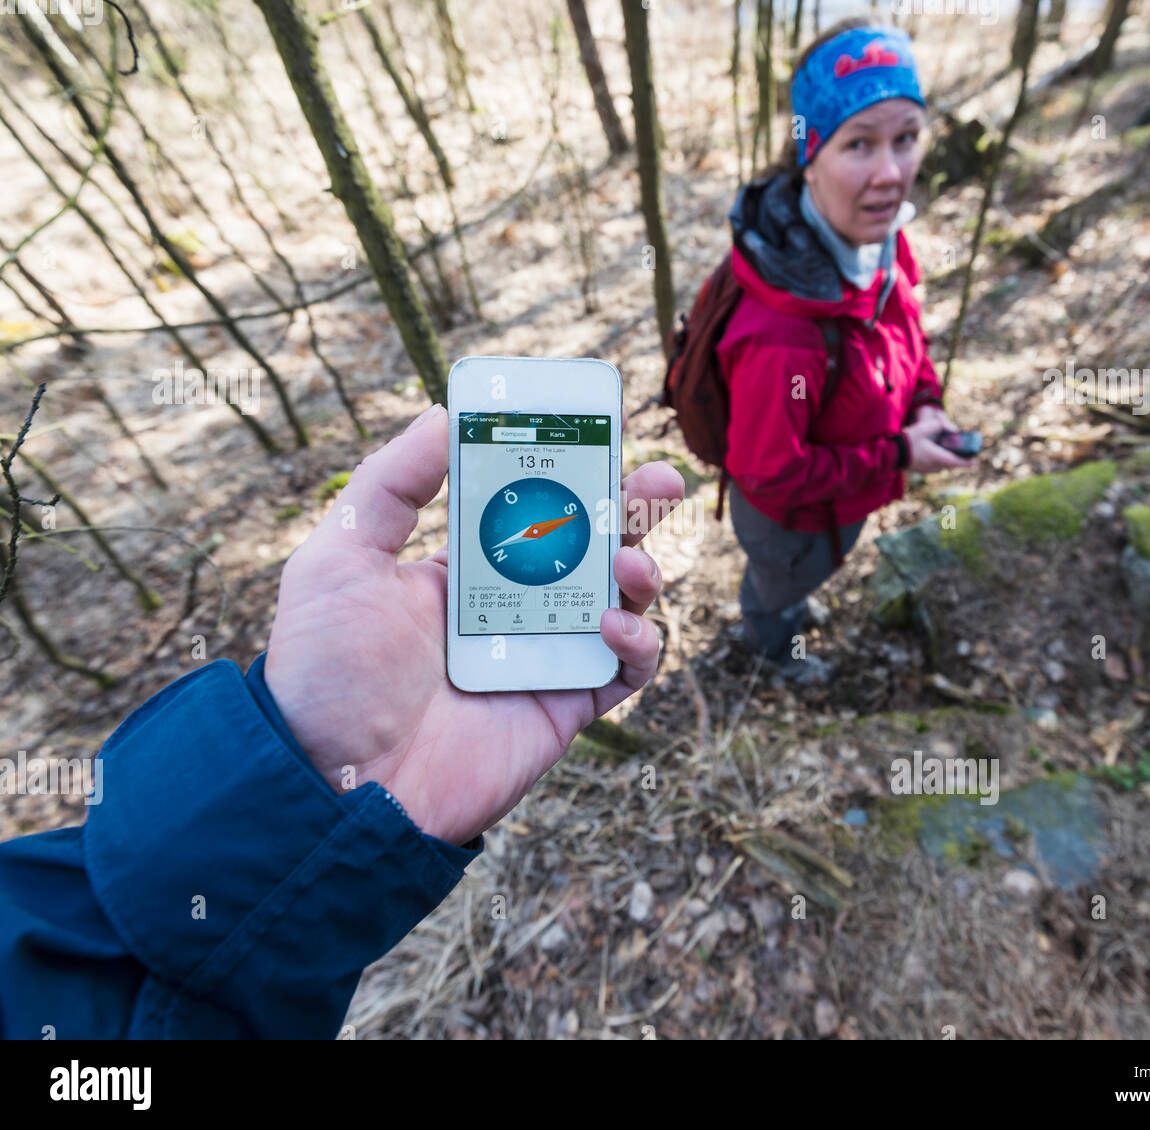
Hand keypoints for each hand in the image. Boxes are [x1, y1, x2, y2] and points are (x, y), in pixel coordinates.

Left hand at [264, 405, 684, 845]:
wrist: (337, 785)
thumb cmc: (325, 672)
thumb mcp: (340, 557)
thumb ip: (390, 483)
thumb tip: (445, 415)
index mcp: (465, 567)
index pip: (535, 505)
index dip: (573, 470)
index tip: (603, 433)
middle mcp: (513, 606)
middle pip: (592, 545)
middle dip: (633, 509)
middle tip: (660, 481)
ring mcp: (543, 656)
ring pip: (620, 600)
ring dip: (641, 570)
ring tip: (626, 562)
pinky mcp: (565, 706)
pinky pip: (626, 670)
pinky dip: (639, 643)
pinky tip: (612, 626)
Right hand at [903, 405, 969, 473]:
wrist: (891, 452)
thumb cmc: (908, 441)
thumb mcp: (924, 428)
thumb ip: (938, 426)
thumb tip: (947, 428)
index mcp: (937, 456)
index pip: (956, 462)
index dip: (967, 462)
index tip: (975, 462)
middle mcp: (933, 466)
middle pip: (949, 464)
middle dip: (956, 459)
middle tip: (961, 454)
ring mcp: (925, 470)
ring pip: (941, 466)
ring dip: (945, 460)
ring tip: (945, 452)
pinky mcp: (919, 470)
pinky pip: (932, 467)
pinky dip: (936, 461)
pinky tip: (932, 454)